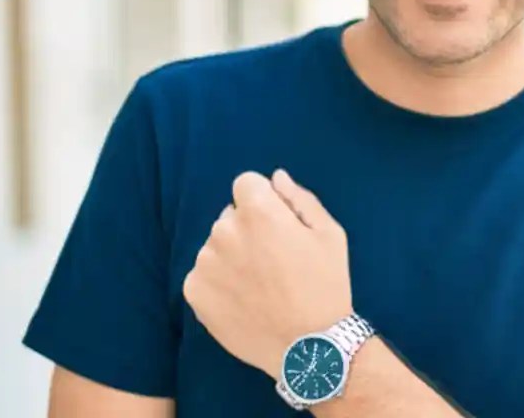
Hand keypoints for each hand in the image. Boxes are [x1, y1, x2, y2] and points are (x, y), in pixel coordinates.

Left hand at [183, 169, 353, 380]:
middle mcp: (224, 230)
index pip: (247, 184)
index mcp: (258, 211)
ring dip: (232, 255)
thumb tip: (276, 177)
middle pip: (230, 215)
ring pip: (216, 245)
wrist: (308, 346)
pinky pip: (204, 273)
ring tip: (258, 284)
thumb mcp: (330, 234)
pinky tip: (242, 299)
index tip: (278, 226)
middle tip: (273, 260)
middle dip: (248, 228)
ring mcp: (204, 262)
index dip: (264, 201)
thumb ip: (300, 199)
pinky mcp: (193, 291)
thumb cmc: (325, 285)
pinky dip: (219, 281)